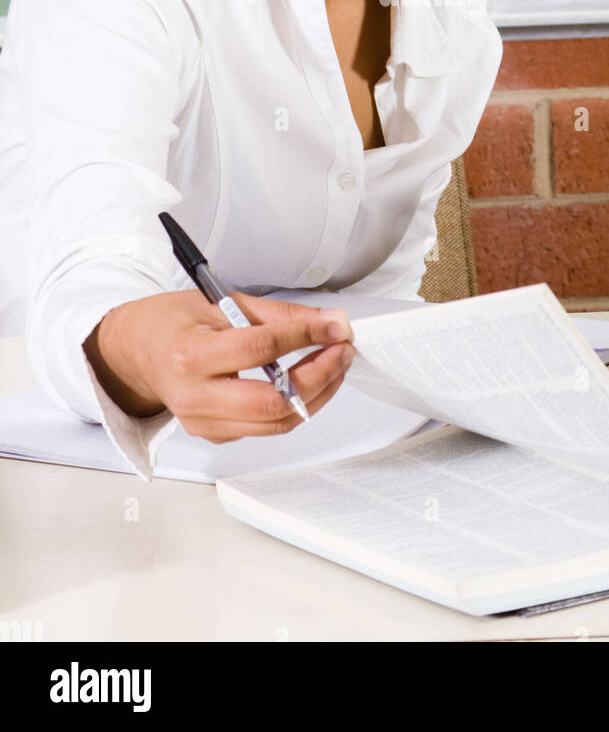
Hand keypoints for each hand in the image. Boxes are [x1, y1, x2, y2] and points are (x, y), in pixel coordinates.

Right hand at [84, 289, 355, 442]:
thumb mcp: (221, 302)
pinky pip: (266, 427)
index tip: (335, 326)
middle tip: (342, 349)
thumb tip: (327, 322)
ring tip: (335, 363)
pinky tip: (309, 380)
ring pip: (277, 422)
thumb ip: (277, 314)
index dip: (305, 336)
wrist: (137, 352)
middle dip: (320, 376)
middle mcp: (195, 396)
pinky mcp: (214, 435)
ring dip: (317, 393)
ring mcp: (204, 422)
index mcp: (191, 354)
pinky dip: (296, 405)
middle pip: (273, 400)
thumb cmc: (175, 323)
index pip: (260, 348)